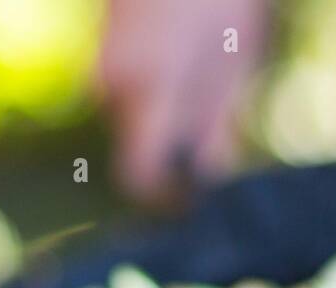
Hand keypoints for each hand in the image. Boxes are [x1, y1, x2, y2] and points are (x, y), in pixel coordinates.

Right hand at [98, 0, 267, 201]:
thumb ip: (216, 123)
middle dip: (169, 135)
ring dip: (164, 102)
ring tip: (210, 57)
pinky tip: (186, 40)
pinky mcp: (101, 43)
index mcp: (148, 89)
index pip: (137, 172)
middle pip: (136, 137)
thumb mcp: (236, 58)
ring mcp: (99, 59)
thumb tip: (206, 174)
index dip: (159, 193)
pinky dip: (154, 77)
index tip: (184, 199)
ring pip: (131, 108)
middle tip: (217, 105)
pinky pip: (126, 80)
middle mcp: (111, 80)